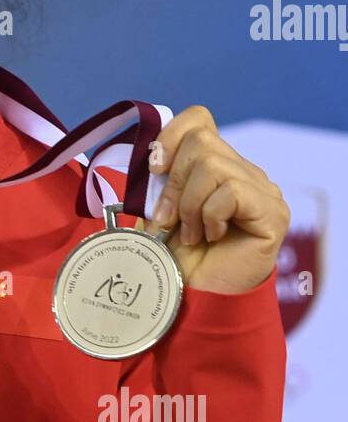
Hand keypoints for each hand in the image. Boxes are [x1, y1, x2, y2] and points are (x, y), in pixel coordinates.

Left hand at [136, 105, 290, 294]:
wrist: (198, 300)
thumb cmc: (180, 260)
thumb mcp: (160, 214)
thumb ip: (159, 183)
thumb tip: (149, 159)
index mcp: (218, 167)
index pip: (200, 120)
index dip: (171, 135)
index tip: (153, 169)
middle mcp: (245, 173)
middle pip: (202, 141)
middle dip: (174, 182)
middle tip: (168, 219)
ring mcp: (263, 191)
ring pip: (213, 164)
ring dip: (189, 204)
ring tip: (190, 233)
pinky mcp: (272, 212)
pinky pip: (232, 191)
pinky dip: (210, 215)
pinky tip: (211, 238)